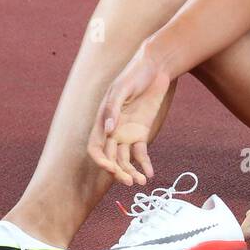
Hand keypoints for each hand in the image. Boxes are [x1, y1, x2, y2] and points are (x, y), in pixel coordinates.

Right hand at [87, 46, 170, 186]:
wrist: (155, 68)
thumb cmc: (134, 74)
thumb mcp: (122, 88)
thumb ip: (113, 108)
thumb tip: (108, 130)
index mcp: (102, 121)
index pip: (95, 147)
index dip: (100, 160)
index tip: (111, 168)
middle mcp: (112, 131)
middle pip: (111, 158)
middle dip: (118, 172)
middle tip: (129, 182)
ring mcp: (127, 133)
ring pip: (125, 159)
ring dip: (131, 172)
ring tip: (141, 182)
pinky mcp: (141, 133)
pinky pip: (141, 153)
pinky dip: (144, 164)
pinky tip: (149, 173)